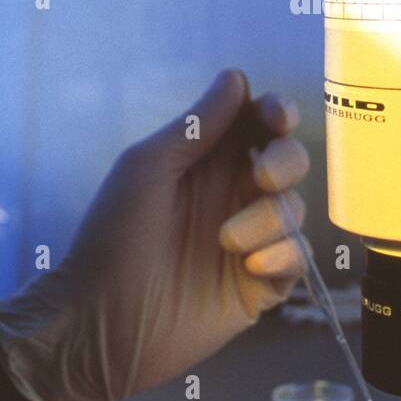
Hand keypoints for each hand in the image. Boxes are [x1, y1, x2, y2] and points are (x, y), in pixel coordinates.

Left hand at [0, 70, 310, 400]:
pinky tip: (250, 268)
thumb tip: (237, 77)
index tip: (277, 118)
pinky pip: (298, 258)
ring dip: (269, 218)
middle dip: (285, 161)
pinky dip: (283, 257)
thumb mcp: (146, 170)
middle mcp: (233, 194)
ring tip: (226, 241)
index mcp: (205, 161)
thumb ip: (196, 126)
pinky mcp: (261, 285)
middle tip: (261, 176)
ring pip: (294, 208)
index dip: (276, 112)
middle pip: (289, 158)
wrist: (102, 324)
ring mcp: (250, 240)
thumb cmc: (112, 238)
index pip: (257, 122)